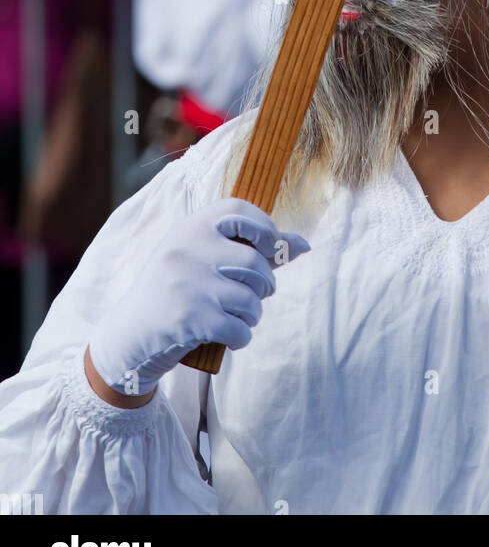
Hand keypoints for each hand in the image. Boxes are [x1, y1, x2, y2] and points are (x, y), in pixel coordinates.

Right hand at [88, 199, 309, 395]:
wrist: (127, 336)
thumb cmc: (173, 292)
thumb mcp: (199, 260)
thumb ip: (248, 249)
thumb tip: (303, 245)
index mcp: (189, 228)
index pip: (238, 209)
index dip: (264, 227)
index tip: (271, 248)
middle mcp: (188, 250)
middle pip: (254, 263)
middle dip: (264, 284)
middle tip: (257, 294)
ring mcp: (189, 284)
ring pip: (251, 299)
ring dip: (253, 314)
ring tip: (241, 316)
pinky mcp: (191, 319)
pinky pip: (240, 328)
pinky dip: (242, 337)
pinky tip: (231, 336)